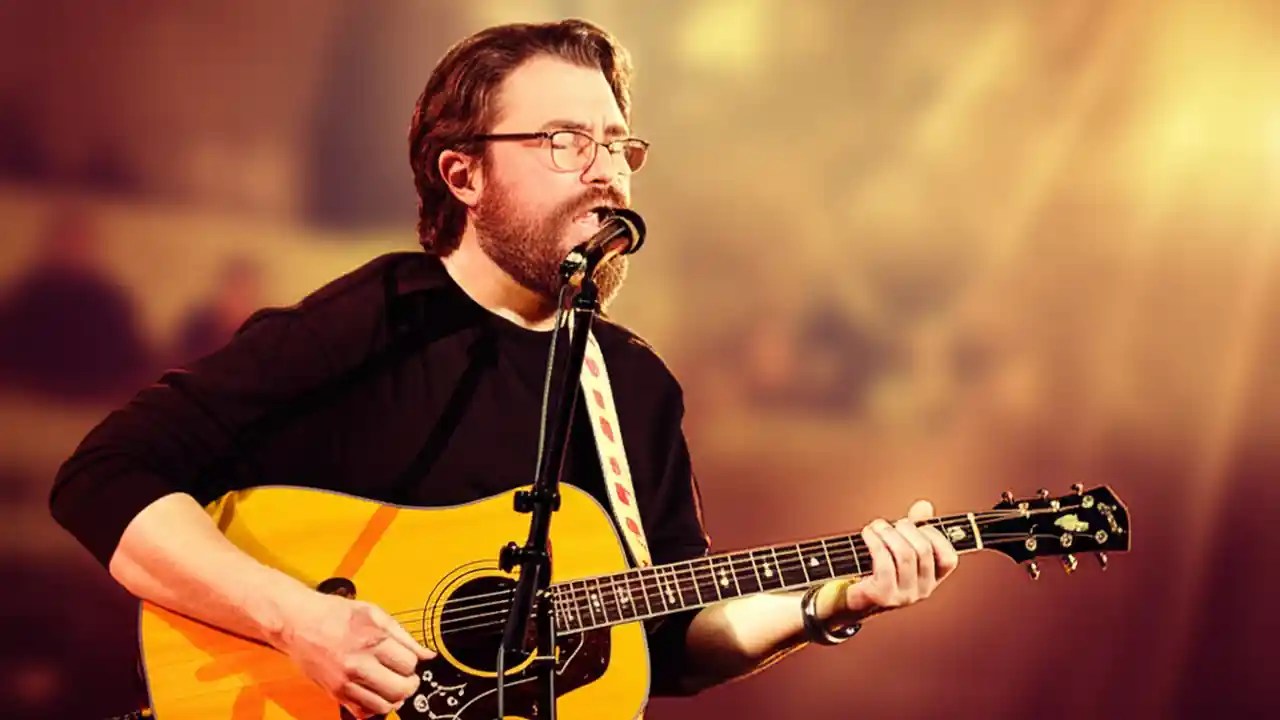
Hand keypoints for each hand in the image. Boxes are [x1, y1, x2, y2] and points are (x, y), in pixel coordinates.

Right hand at [274, 592, 435, 717]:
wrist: (297, 622)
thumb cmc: (333, 614)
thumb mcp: (374, 613)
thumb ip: (404, 635)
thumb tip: (427, 653)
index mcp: (373, 640)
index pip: (410, 664)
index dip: (413, 662)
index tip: (407, 658)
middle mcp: (360, 664)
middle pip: (401, 688)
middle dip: (409, 683)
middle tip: (405, 675)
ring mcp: (346, 682)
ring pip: (385, 705)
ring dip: (394, 697)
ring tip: (390, 684)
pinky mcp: (336, 693)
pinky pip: (363, 712)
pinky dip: (374, 706)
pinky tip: (373, 692)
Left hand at [830, 499, 958, 625]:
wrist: (851, 598)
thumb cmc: (876, 570)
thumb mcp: (899, 547)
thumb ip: (915, 528)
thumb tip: (924, 506)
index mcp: (932, 579)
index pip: (948, 558)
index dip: (935, 535)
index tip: (917, 525)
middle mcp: (923, 590)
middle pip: (923, 550)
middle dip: (905, 528)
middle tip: (888, 524)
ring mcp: (904, 596)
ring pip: (905, 554)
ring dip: (887, 533)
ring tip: (875, 527)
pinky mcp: (883, 596)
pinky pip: (884, 564)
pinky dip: (875, 543)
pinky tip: (867, 534)